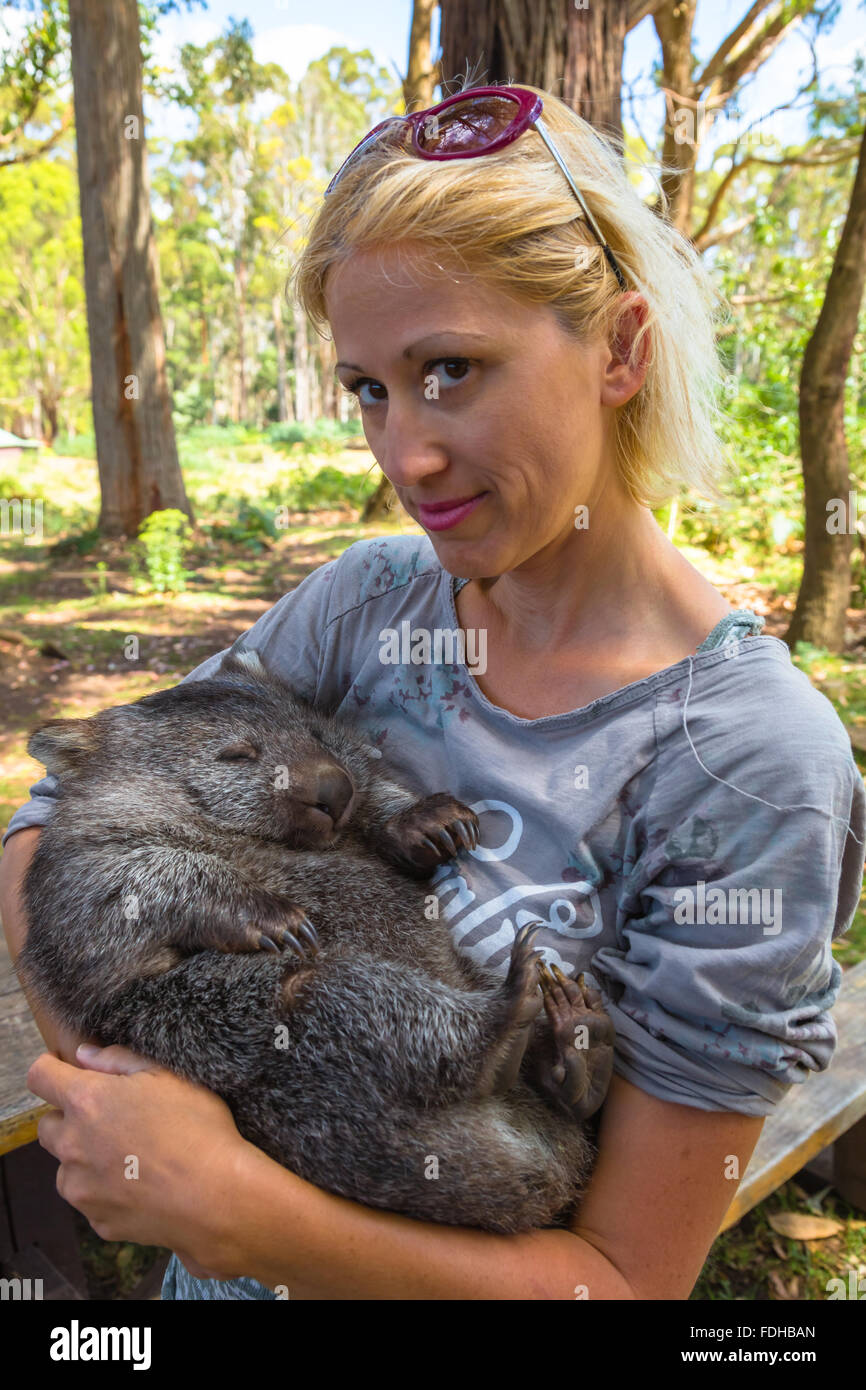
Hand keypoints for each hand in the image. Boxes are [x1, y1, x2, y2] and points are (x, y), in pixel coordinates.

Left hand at [28, 1043, 251, 1278]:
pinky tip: (141, 1185)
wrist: (216, 1196)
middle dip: (70, 1119)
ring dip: (85, 1159)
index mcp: (87, 1102)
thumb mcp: (167, 1076)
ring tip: (130, 1157)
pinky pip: (91, 1200)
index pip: (40, 1076)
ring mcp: (82, 1189)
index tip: (67, 1073)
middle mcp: (73, 1146)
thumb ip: (118, 1060)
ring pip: (66, 1168)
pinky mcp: (97, 1220)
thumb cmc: (197, 1128)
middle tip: (110, 1119)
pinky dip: (106, 1191)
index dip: (51, 1070)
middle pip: (47, 1126)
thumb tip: (85, 1054)